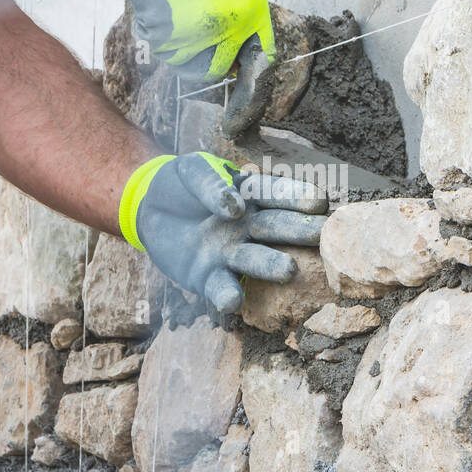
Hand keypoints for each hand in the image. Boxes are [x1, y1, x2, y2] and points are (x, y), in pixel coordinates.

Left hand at [119, 152, 326, 313]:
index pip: (277, 194)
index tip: (317, 201)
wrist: (149, 211)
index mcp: (251, 196)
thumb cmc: (180, 186)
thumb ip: (211, 183)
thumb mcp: (190, 170)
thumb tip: (236, 206)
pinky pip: (221, 288)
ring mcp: (231, 254)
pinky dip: (227, 296)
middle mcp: (249, 227)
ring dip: (272, 265)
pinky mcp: (209, 278)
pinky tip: (231, 301)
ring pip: (255, 259)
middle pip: (277, 228)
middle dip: (300, 231)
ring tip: (289, 270)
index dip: (297, 196)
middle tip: (322, 235)